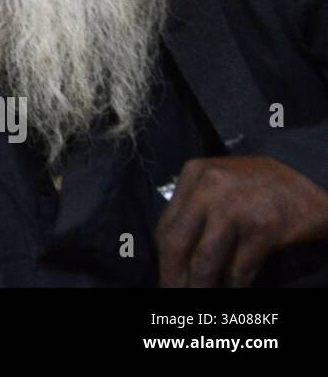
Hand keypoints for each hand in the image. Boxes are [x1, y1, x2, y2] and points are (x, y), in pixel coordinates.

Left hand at [156, 155, 327, 286]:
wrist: (310, 176)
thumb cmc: (262, 185)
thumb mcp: (220, 184)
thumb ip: (195, 208)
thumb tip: (175, 254)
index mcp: (195, 174)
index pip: (165, 226)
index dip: (163, 259)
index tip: (166, 277)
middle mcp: (210, 188)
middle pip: (176, 243)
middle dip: (172, 277)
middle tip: (172, 295)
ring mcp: (236, 208)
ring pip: (204, 261)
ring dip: (199, 288)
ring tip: (197, 299)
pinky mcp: (264, 228)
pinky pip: (238, 269)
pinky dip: (233, 286)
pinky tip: (232, 292)